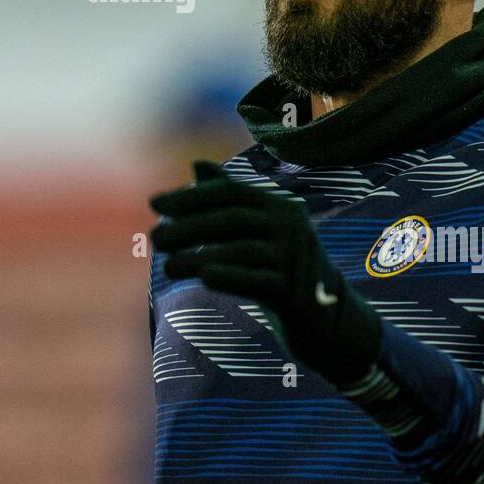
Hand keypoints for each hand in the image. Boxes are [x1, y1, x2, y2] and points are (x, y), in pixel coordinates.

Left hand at [149, 160, 381, 386]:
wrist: (329, 319)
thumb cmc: (282, 268)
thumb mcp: (260, 230)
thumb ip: (230, 198)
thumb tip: (197, 164)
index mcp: (279, 206)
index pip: (230, 192)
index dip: (191, 197)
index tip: (154, 204)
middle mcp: (291, 226)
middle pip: (232, 220)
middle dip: (189, 227)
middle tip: (155, 238)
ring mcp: (296, 259)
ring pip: (241, 250)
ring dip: (198, 256)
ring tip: (166, 265)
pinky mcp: (296, 293)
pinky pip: (259, 281)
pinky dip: (230, 276)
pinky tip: (204, 277)